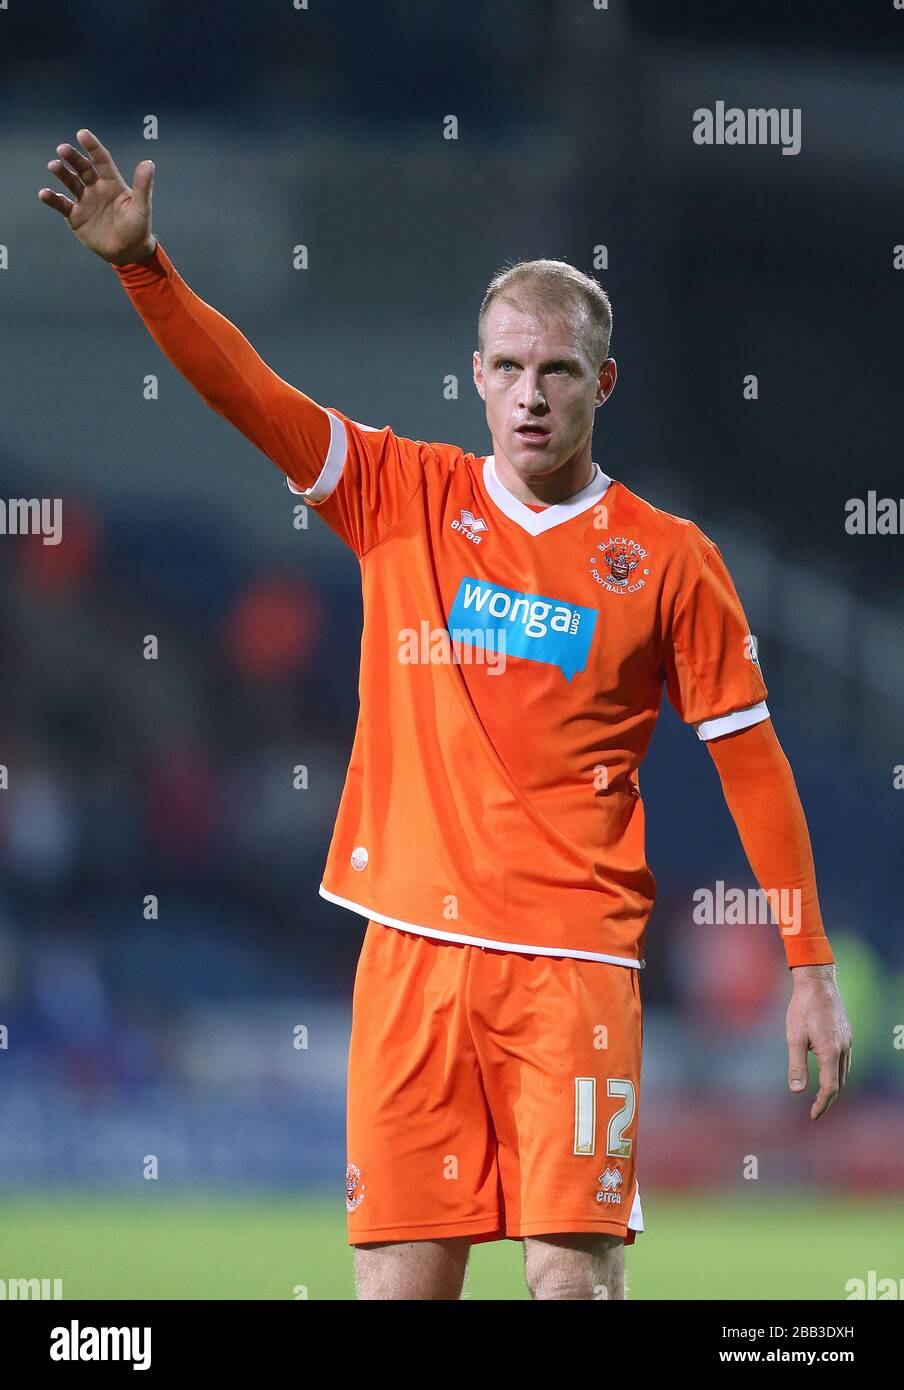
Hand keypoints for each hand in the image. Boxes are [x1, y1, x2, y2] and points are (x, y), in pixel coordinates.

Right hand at [38, 128, 156, 264]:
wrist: (127, 252)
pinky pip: (61, 204)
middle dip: (72, 158)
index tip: (82, 134)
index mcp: (112, 183)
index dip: (92, 147)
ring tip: (53, 166)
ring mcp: (84, 201)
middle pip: (82, 168)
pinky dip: (52, 198)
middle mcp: (96, 188)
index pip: (101, 160)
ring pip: (70, 182)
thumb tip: (149, 163)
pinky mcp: (75, 215)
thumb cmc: (137, 229)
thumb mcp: (142, 208)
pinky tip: (44, 193)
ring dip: (61, 173)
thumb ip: (143, 187)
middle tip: (62, 149)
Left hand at [786, 963, 852, 1119]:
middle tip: (815, 1110)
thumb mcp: (794, 1036)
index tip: (813, 1116)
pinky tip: (828, 1072)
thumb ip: (796, 1064)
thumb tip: (797, 1090)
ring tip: (821, 1096)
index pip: (830, 1088)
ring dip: (834, 1087)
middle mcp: (843, 1049)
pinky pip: (845, 1061)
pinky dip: (837, 1073)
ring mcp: (847, 1042)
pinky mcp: (847, 1035)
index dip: (822, 1104)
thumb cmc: (803, 1008)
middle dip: (828, 1099)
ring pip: (844, 1073)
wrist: (818, 983)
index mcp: (830, 1052)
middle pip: (839, 1083)